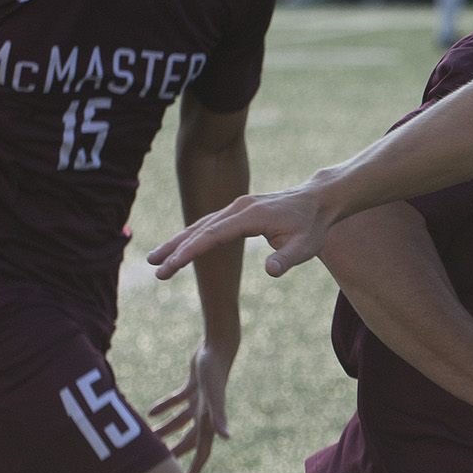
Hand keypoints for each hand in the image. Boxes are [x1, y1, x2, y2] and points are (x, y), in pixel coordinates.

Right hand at [149, 185, 325, 279]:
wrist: (318, 200)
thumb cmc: (312, 226)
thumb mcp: (306, 246)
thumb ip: (287, 259)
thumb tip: (270, 272)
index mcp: (251, 216)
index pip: (213, 236)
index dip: (190, 252)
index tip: (171, 266)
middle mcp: (239, 208)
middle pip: (200, 229)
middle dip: (175, 249)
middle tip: (155, 269)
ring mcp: (237, 207)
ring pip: (201, 224)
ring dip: (178, 241)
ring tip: (154, 259)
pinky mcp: (238, 211)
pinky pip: (210, 223)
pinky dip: (192, 236)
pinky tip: (179, 248)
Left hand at [150, 338, 234, 472]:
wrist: (218, 345)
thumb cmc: (215, 370)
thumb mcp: (214, 395)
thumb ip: (219, 417)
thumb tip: (227, 438)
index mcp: (209, 419)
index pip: (202, 451)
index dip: (194, 470)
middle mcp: (205, 412)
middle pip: (189, 440)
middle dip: (176, 454)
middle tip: (160, 467)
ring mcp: (199, 399)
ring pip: (181, 421)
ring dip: (166, 431)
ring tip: (149, 437)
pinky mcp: (193, 385)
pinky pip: (178, 401)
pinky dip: (165, 407)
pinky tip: (150, 412)